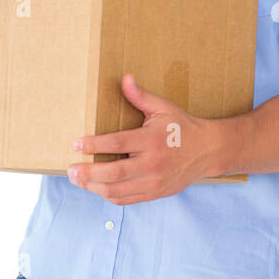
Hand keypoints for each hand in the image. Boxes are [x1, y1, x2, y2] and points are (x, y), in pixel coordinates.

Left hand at [66, 73, 224, 204]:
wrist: (207, 151)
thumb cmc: (182, 128)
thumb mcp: (163, 108)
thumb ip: (141, 97)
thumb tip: (124, 79)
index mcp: (152, 140)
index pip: (118, 143)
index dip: (95, 145)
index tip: (77, 143)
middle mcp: (153, 164)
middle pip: (114, 173)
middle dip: (88, 173)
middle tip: (71, 169)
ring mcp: (153, 182)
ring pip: (117, 191)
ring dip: (93, 186)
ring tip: (78, 179)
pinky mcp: (154, 193)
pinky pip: (126, 199)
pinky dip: (108, 195)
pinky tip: (96, 187)